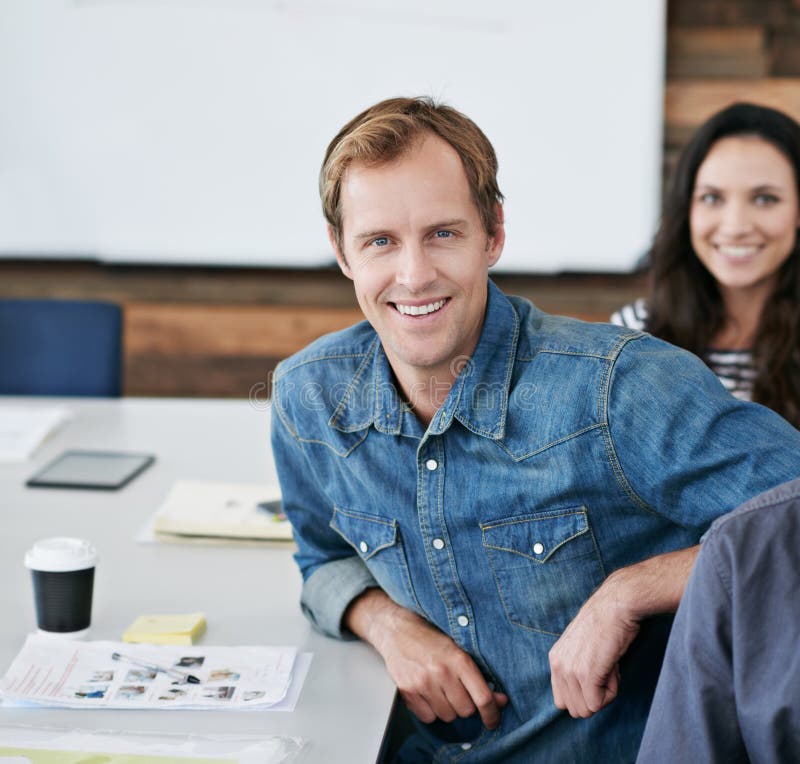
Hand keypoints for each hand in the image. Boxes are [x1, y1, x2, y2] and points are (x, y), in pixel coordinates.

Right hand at [345, 589, 507, 727]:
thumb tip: (500, 700)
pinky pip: (428, 718)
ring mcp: (423, 683)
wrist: (395, 629)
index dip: (492, 714)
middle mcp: (441, 672)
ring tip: (441, 689)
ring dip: (448, 708)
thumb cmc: (429, 636)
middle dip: (465, 704)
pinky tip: (428, 693)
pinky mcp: (407, 691)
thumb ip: (478, 675)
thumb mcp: (458, 648)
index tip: (493, 720)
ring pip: (447, 716)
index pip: (483, 698)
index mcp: (458, 659)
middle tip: (458, 690)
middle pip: (466, 711)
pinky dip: (430, 711)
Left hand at [548, 577, 639, 717]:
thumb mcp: (582, 647)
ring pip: (586, 710)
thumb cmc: (607, 624)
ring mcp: (570, 670)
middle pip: (574, 709)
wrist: (617, 605)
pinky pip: (597, 704)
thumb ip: (577, 667)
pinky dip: (611, 692)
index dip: (585, 695)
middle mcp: (558, 665)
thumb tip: (587, 697)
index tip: (598, 674)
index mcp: (555, 659)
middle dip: (595, 697)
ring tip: (609, 667)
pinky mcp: (586, 674)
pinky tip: (613, 668)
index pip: (562, 701)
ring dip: (604, 695)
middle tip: (605, 671)